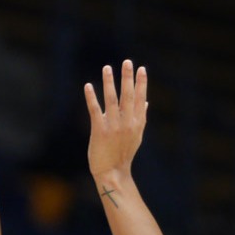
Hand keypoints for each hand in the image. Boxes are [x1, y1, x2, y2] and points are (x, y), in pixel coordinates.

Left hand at [84, 59, 147, 177]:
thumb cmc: (123, 153)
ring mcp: (113, 126)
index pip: (140, 98)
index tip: (141, 69)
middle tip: (127, 62)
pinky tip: (89, 86)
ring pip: (112, 100)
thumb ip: (141, 117)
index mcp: (137, 122)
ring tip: (107, 68)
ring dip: (109, 83)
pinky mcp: (99, 131)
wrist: (112, 172)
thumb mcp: (136, 135)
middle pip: (128, 96)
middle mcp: (127, 123)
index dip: (141, 83)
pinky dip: (92, 97)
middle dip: (128, 78)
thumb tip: (145, 100)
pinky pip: (95, 110)